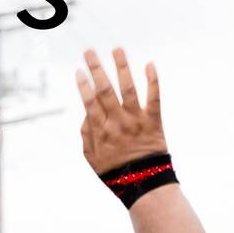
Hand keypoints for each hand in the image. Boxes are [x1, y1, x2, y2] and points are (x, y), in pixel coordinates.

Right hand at [76, 47, 167, 174]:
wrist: (144, 183)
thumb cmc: (115, 171)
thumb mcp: (92, 159)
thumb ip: (86, 135)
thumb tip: (86, 112)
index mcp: (101, 132)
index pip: (90, 103)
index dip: (83, 85)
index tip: (79, 70)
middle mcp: (118, 123)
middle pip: (105, 90)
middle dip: (96, 69)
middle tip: (89, 51)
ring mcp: (137, 120)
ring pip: (129, 89)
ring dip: (122, 67)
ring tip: (117, 49)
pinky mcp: (153, 121)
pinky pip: (154, 97)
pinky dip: (153, 80)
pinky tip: (149, 64)